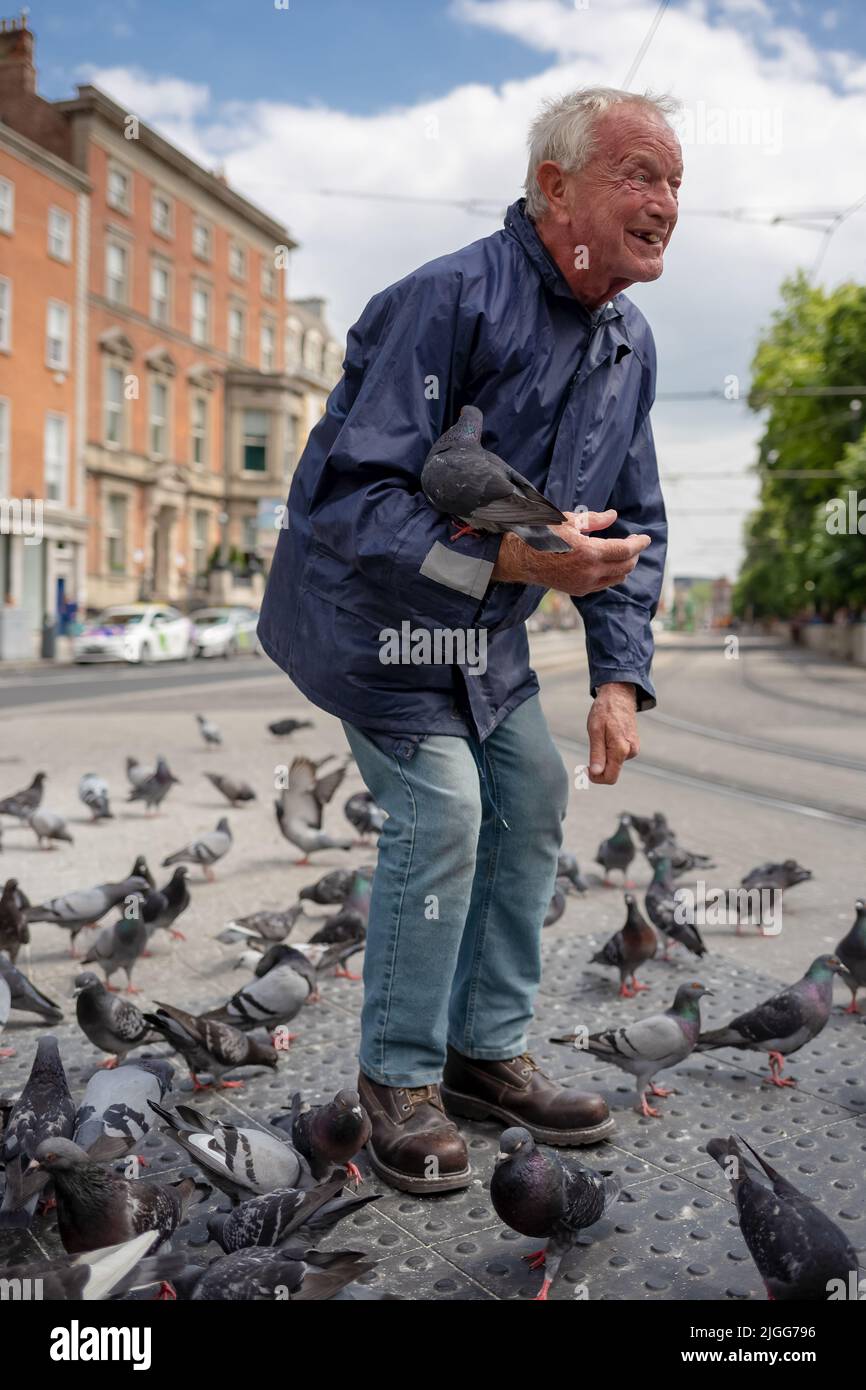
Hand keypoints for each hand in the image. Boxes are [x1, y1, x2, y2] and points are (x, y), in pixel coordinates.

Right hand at [491, 509, 650, 596]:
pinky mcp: (579, 590)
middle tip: (634, 542)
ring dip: (625, 566)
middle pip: (626, 566)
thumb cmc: (543, 535)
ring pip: (618, 578)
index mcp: (590, 552)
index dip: (639, 543)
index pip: (626, 550)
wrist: (521, 559)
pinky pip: (605, 584)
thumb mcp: (569, 521)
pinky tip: (607, 563)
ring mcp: (585, 584)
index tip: (646, 538)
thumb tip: (613, 516)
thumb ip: (595, 519)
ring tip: (622, 552)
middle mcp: (590, 572)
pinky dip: (612, 574)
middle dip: (634, 554)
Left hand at [587, 682, 638, 784]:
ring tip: (600, 737)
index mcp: (621, 749)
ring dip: (604, 756)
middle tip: (589, 750)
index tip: (584, 768)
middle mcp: (631, 752)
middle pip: (612, 772)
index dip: (595, 778)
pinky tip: (607, 736)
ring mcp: (633, 749)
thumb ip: (596, 753)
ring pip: (614, 764)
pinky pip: (618, 756)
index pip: (609, 777)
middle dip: (599, 767)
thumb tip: (595, 773)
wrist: (619, 696)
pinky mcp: (632, 746)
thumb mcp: (595, 730)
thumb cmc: (604, 711)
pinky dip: (609, 751)